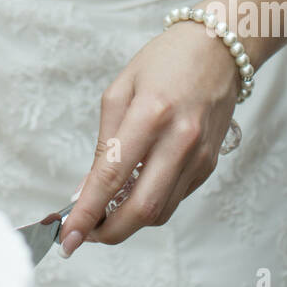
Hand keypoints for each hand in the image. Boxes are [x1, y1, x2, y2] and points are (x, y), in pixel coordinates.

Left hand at [58, 22, 240, 255]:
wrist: (219, 50)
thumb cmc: (164, 62)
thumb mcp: (121, 90)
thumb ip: (105, 143)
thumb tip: (86, 190)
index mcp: (151, 114)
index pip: (113, 176)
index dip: (87, 212)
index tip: (68, 237)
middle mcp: (180, 140)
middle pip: (143, 209)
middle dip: (109, 232)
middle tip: (85, 234)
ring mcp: (200, 156)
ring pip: (161, 212)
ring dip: (129, 222)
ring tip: (105, 213)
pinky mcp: (210, 165)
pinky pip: (175, 198)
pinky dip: (151, 204)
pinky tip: (134, 193)